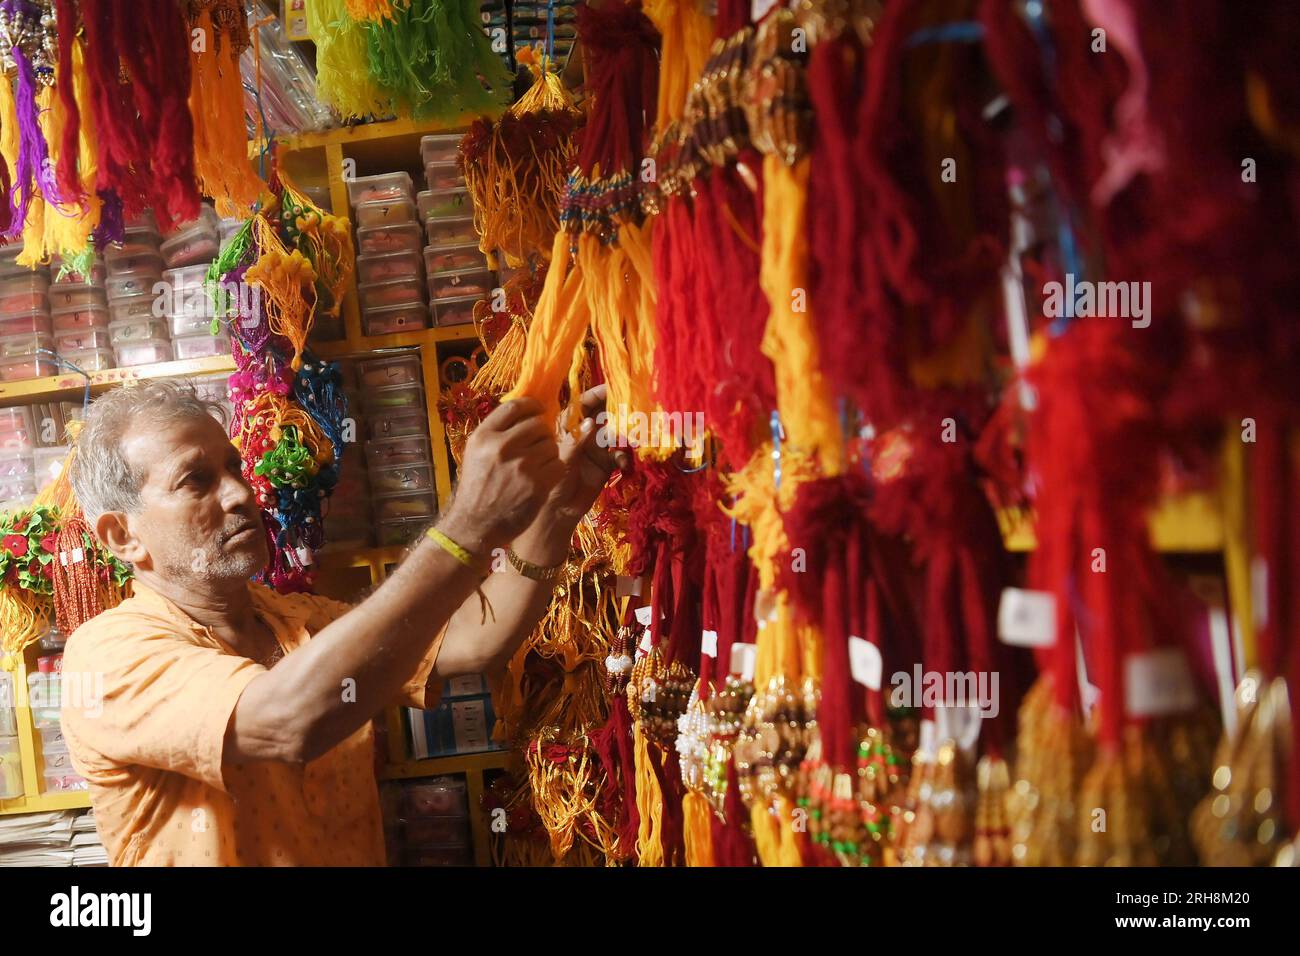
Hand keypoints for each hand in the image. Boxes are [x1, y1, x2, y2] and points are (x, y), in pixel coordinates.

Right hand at [439, 398, 564, 554]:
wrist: (474, 525)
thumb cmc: (477, 488)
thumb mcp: (476, 453)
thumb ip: (497, 432)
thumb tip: (526, 412)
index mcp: (484, 436)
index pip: (515, 406)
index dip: (533, 405)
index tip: (540, 410)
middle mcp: (502, 447)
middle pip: (538, 425)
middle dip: (542, 434)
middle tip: (538, 445)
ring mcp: (521, 466)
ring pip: (551, 445)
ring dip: (549, 453)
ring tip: (538, 465)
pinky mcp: (537, 484)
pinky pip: (558, 465)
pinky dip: (554, 470)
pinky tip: (544, 478)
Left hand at [542, 384, 629, 524]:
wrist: (556, 513)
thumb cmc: (550, 483)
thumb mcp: (560, 460)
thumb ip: (575, 442)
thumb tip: (590, 422)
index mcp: (568, 426)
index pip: (583, 403)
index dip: (597, 394)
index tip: (611, 389)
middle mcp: (585, 433)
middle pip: (604, 413)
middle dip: (617, 409)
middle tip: (631, 408)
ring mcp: (597, 447)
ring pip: (615, 432)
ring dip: (625, 432)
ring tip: (631, 435)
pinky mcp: (607, 464)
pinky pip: (620, 454)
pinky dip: (623, 456)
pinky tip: (623, 463)